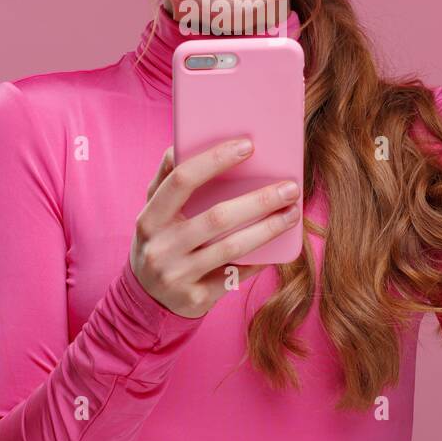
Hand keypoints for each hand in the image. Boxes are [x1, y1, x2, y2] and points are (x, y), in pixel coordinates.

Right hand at [129, 138, 300, 318]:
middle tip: (290, 187)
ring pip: (232, 248)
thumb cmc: (161, 241)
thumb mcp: (154, 212)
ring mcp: (177, 275)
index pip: (182, 180)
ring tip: (293, 213)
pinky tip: (280, 245)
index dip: (214, 160)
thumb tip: (185, 141)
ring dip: (269, 229)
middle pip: (216, 217)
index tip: (248, 146)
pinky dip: (260, 259)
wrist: (148, 300)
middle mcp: (160, 247)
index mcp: (150, 218)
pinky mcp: (196, 298)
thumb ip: (167, 178)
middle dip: (259, 200)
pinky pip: (237, 275)